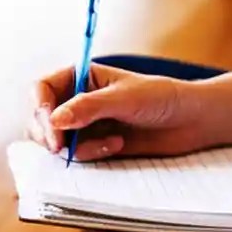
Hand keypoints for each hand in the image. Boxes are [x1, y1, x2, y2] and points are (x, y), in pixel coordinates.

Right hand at [26, 64, 210, 160]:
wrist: (190, 122)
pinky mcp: (95, 145)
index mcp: (79, 77)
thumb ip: (88, 108)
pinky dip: (91, 154)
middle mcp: (76, 99)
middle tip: (62, 147)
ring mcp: (84, 124)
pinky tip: (116, 145)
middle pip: (40, 118)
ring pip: (54, 140)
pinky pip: (76, 154)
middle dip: (49, 134)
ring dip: (74, 147)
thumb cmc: (161, 98)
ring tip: (107, 144)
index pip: (42, 89)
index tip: (51, 129)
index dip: (40, 108)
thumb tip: (54, 120)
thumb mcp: (124, 98)